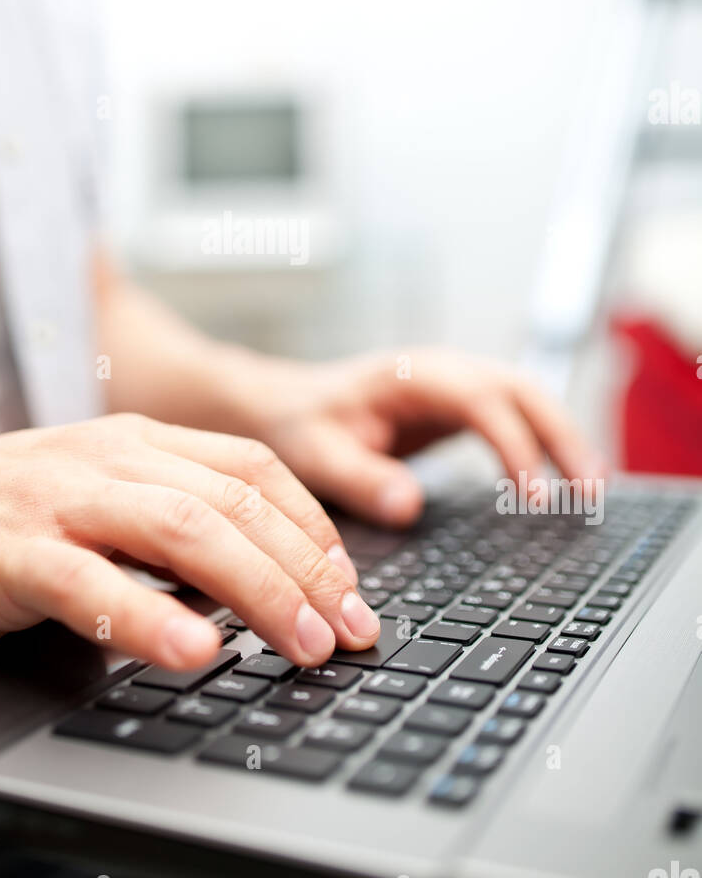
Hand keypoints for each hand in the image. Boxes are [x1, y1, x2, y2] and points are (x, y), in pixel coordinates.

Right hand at [0, 413, 380, 663]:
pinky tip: (194, 651)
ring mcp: (57, 500)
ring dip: (259, 591)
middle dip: (309, 569)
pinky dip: (150, 616)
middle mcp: (106, 458)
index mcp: (135, 443)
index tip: (351, 588)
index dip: (315, 527)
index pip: (253, 469)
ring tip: (303, 645)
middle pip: (236, 501)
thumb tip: (254, 581)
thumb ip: (163, 524)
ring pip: (183, 530)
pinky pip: (90, 581)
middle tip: (352, 632)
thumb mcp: (90, 498)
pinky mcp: (7, 552)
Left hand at [232, 347, 603, 525]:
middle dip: (561, 437)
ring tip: (593, 492)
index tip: (532, 499)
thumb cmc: (298, 425)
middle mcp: (442, 371)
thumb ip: (360, 478)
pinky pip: (515, 417)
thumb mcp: (316, 455)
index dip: (513, 446)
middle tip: (590, 493)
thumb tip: (411, 506)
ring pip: (527, 399)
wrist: (285, 406)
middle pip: (522, 390)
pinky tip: (565, 482)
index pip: (481, 400)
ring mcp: (455, 385)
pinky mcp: (460, 407)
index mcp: (410, 375)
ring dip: (563, 439)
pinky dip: (545, 444)